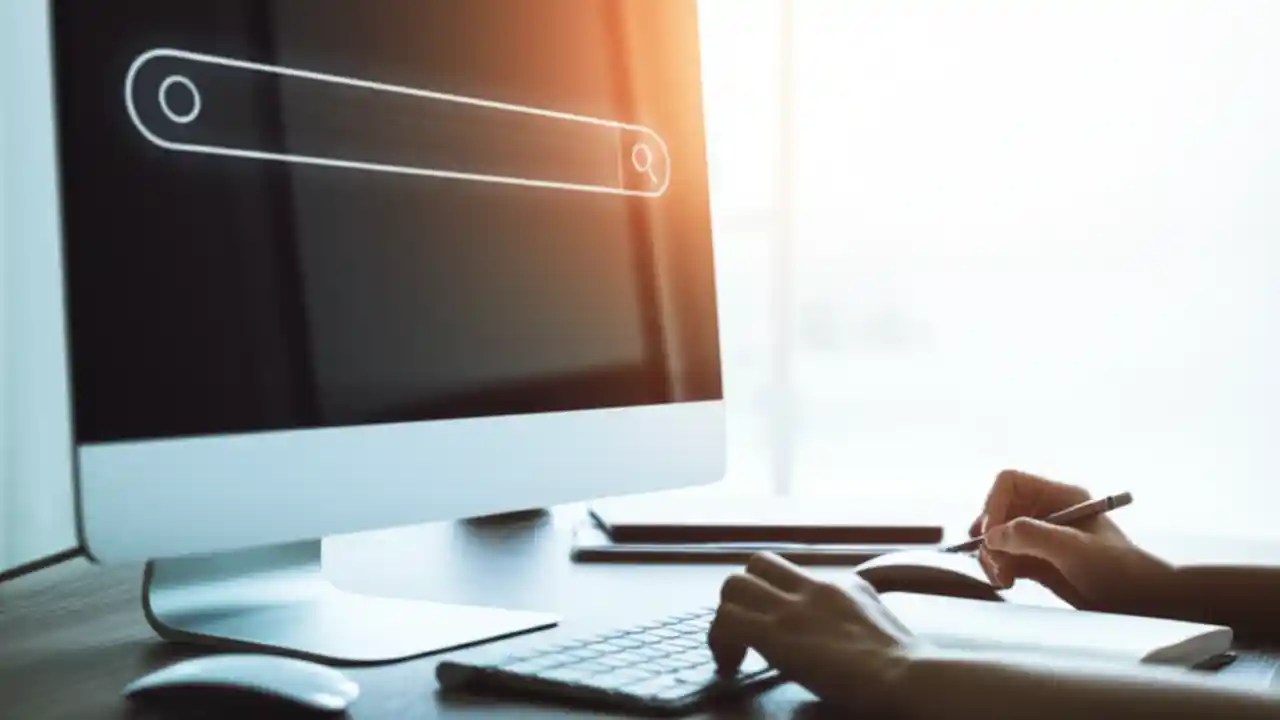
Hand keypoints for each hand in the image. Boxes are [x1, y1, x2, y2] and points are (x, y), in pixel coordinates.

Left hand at [708, 552, 917, 712]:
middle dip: (743, 595)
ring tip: (732, 652)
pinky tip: (729, 667)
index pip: (794, 574)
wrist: (906, 676)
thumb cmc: (907, 665)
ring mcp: (792, 608)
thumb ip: (863, 615)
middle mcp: (813, 587)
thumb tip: (857, 628)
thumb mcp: (886, 625)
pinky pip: (726, 621)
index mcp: (842, 586)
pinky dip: (719, 641)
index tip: (777, 629)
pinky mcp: (775, 633)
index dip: (776, 598)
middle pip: (758, 563)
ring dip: (725, 617)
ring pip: (733, 585)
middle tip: (745, 632)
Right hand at [971, 469, 1173, 613]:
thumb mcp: (1073, 549)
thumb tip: (991, 535)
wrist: (1141, 602)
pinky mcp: (1037, 562)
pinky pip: (1004, 558)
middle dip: (989, 537)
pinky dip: (998, 569)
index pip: (1009, 483)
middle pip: (997, 511)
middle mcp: (1045, 512)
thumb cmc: (1115, 569)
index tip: (990, 534)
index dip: (993, 504)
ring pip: (997, 538)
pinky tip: (1007, 583)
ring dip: (991, 556)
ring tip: (1002, 579)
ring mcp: (1040, 538)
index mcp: (1058, 496)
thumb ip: (1031, 535)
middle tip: (994, 562)